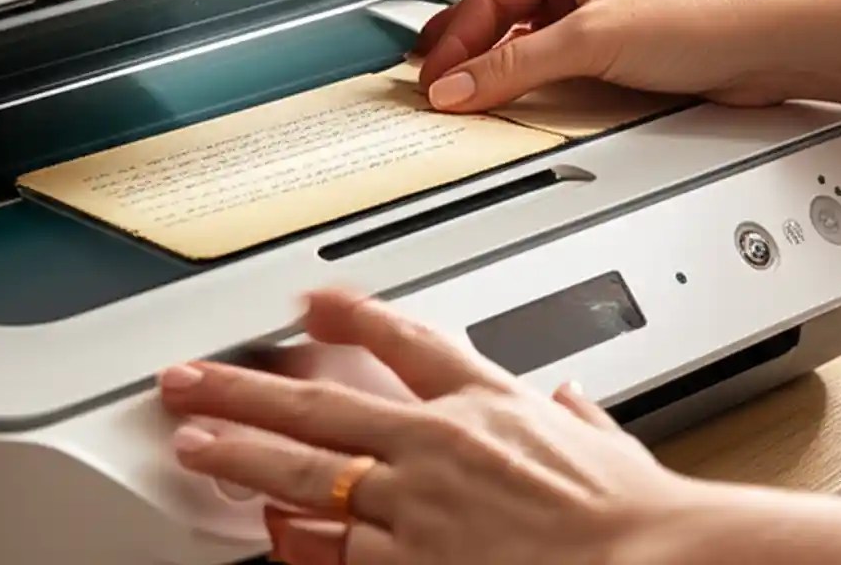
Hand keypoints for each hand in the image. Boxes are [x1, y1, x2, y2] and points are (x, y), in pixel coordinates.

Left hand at [157, 289, 704, 564]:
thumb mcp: (605, 444)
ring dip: (245, 459)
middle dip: (245, 388)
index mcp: (487, 403)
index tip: (308, 302)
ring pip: (309, 476)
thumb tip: (571, 401)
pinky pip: (339, 554)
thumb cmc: (634, 513)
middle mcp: (438, 446)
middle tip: (189, 377)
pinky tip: (264, 530)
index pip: (406, 341)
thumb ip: (574, 418)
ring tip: (196, 446)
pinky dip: (300, 542)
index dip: (349, 316)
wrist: (650, 562)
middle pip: (322, 405)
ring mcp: (417, 506)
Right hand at [415, 0, 803, 112]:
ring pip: (527, 40)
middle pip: (502, 14)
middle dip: (465, 50)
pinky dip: (530, 83)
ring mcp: (600, 15)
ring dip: (496, 68)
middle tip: (432, 84)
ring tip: (466, 96)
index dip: (456, 37)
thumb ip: (517, 65)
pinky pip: (555, 64)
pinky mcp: (618, 50)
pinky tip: (518, 100)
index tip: (433, 79)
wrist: (777, 45)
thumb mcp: (594, 39)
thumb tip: (458, 85)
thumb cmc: (708, 14)